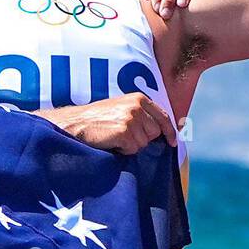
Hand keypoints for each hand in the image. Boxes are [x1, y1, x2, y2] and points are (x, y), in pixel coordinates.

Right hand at [52, 92, 177, 154]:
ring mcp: (131, 119)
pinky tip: (111, 142)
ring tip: (114, 137)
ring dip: (131, 145)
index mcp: (139, 98)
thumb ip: (141, 114)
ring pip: (144, 143)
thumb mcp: (121, 108)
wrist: (76, 123)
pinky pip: (132, 149)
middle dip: (142, 139)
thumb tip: (163, 129)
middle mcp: (137, 106)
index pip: (163, 116)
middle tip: (123, 136)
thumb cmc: (97, 118)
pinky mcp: (124, 132)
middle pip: (154, 133)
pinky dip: (122, 150)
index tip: (172, 142)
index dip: (169, 131)